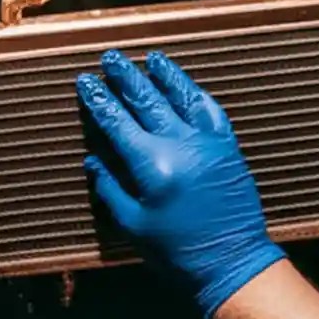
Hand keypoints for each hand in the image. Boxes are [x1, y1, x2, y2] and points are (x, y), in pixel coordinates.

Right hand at [78, 50, 284, 318]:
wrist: (232, 262)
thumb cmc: (176, 251)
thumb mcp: (133, 224)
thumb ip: (111, 187)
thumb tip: (93, 159)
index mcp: (153, 166)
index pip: (118, 123)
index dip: (99, 100)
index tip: (86, 81)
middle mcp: (181, 145)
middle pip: (147, 101)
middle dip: (126, 77)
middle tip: (110, 57)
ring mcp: (208, 142)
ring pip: (182, 97)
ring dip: (165, 75)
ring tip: (149, 57)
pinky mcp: (228, 147)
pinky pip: (211, 110)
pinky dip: (196, 93)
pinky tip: (186, 83)